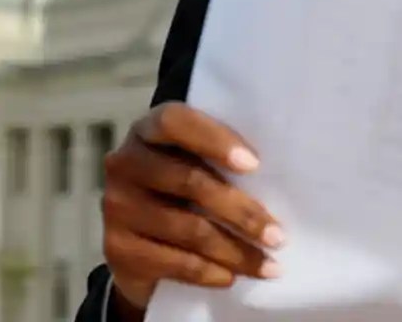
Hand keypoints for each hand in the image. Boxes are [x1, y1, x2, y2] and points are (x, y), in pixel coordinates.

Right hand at [102, 103, 284, 318]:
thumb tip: (284, 178)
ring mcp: (117, 206)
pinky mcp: (117, 248)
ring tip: (269, 264)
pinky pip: (171, 261)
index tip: (254, 165)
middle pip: (190, 182)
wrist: (140, 236)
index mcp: (149, 130)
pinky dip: (208, 272)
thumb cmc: (187, 187)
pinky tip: (232, 278)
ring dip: (235, 251)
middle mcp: (126, 163)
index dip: (215, 140)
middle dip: (242, 212)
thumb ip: (224, 159)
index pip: (175, 122)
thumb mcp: (200, 163)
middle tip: (278, 236)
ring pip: (187, 228)